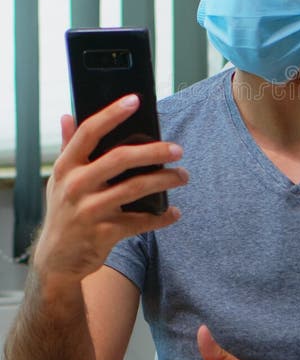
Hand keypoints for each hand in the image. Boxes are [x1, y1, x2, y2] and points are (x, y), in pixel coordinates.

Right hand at [34, 95, 186, 281]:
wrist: (56, 260)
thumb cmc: (62, 212)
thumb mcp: (58, 179)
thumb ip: (67, 147)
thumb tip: (68, 115)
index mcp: (66, 167)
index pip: (89, 132)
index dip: (112, 114)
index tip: (134, 100)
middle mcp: (76, 185)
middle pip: (121, 158)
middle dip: (154, 151)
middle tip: (178, 150)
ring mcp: (90, 210)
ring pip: (136, 188)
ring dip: (165, 181)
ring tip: (182, 176)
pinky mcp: (105, 232)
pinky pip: (141, 221)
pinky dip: (161, 216)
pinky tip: (174, 212)